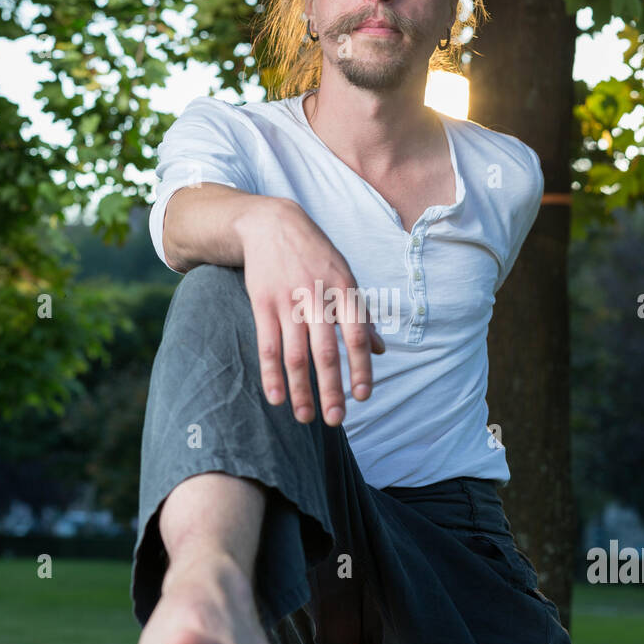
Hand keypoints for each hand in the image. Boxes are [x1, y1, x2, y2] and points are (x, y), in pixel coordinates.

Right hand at [238, 199, 384, 425]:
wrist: (271, 223)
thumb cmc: (315, 255)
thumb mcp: (344, 276)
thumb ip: (361, 314)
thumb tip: (381, 351)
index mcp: (344, 289)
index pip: (356, 335)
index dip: (361, 367)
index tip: (362, 396)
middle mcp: (317, 296)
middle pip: (325, 351)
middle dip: (331, 388)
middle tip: (335, 419)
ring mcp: (287, 301)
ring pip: (295, 354)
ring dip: (300, 390)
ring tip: (305, 417)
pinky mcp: (262, 303)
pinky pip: (267, 345)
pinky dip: (271, 374)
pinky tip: (276, 397)